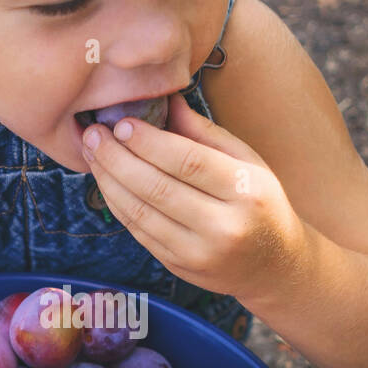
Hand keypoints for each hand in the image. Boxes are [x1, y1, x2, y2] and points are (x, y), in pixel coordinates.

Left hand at [80, 92, 307, 305]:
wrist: (273, 266)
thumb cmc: (261, 203)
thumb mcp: (247, 162)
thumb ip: (205, 133)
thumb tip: (165, 100)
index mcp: (245, 190)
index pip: (188, 161)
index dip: (148, 141)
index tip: (121, 124)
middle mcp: (223, 226)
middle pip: (157, 188)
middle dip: (118, 158)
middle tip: (94, 135)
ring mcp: (198, 252)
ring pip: (140, 213)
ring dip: (109, 181)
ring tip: (93, 155)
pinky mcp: (179, 267)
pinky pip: (138, 231)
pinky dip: (117, 204)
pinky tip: (107, 182)